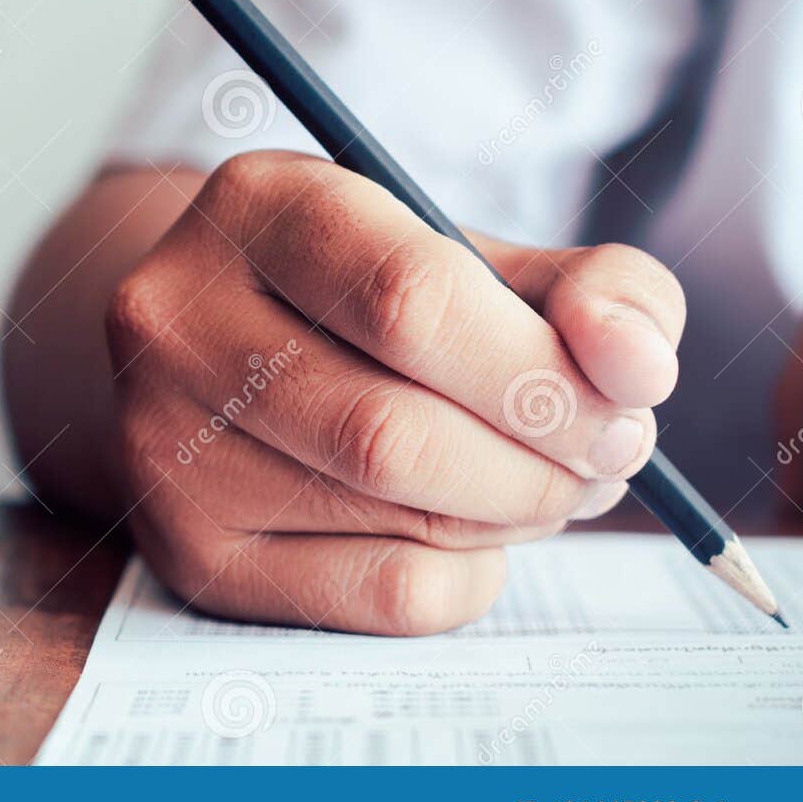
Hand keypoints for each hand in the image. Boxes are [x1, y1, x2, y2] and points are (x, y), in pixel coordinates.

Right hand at [103, 151, 683, 634]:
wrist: (220, 353)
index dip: (541, 370)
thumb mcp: (474, 251)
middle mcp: (176, 321)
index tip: (626, 405)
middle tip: (603, 458)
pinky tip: (468, 533)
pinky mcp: (187, 550)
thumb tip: (638, 368)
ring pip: (395, 515)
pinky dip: (469, 578)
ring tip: (542, 482)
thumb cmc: (366, 299)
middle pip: (396, 430)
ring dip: (517, 515)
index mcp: (255, 206)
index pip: (409, 299)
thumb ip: (590, 289)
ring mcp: (165, 444)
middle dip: (542, 462)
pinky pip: (379, 595)